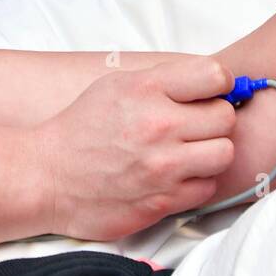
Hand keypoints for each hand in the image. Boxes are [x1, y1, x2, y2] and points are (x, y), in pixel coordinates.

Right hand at [36, 56, 236, 240]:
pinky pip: (208, 187)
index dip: (219, 83)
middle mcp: (158, 125)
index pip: (214, 75)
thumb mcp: (116, 85)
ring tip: (191, 151)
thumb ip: (163, 79)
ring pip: (225, 153)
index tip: (209, 91)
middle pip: (225, 116)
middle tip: (196, 124)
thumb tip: (212, 80)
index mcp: (146, 89)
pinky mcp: (164, 200)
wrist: (50, 175)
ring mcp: (163, 166)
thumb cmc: (83, 127)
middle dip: (215, 118)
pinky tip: (178, 175)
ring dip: (212, 151)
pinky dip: (198, 181)